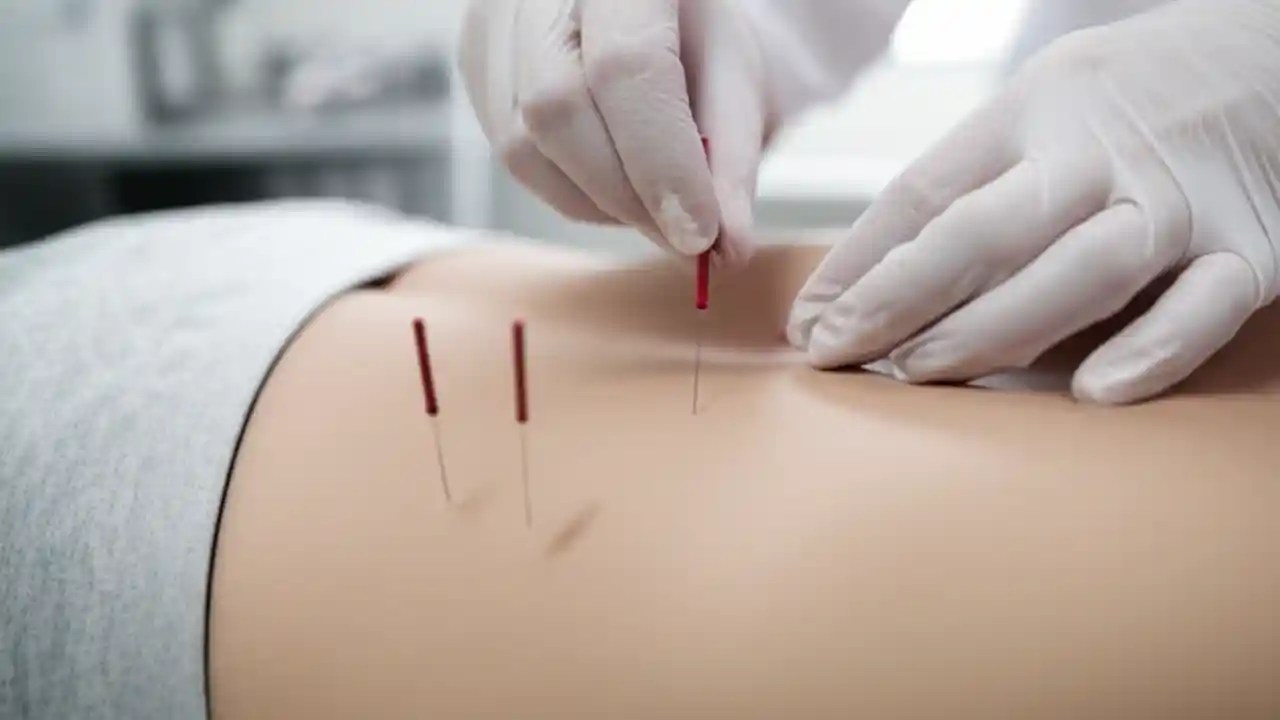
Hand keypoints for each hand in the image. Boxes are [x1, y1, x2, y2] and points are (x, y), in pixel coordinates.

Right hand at [458, 0, 771, 264]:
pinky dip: (571, 192)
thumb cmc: (701, 41)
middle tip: (684, 238)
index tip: (700, 234)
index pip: (626, 66)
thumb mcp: (738, 83)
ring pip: (523, 145)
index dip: (661, 162)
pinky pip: (512, 156)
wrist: (657, 15)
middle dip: (626, 194)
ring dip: (597, 203)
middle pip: (557, 107)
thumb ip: (732, 160)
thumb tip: (726, 248)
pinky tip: (614, 183)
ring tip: (655, 207)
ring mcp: (495, 19)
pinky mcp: (476, 60)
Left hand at [788, 0, 1279, 403]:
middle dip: (899, 299)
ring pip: (1081, 271)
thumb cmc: (1131, 100)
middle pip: (987, 229)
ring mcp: (1179, 201)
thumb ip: (973, 183)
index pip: (926, 192)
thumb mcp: (1041, 107)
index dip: (858, 265)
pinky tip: (1089, 393)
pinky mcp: (1254, 248)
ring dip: (990, 331)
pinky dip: (1151, 350)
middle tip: (838, 355)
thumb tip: (869, 280)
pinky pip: (1204, 306)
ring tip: (915, 373)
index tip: (809, 323)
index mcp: (1035, 109)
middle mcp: (1102, 152)